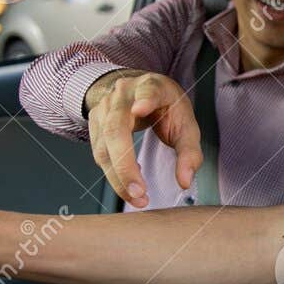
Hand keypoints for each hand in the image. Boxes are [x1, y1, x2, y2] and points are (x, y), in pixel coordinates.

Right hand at [86, 71, 201, 206]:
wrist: (139, 90)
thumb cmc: (165, 107)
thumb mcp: (185, 123)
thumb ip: (189, 152)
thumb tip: (184, 181)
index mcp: (151, 86)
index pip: (148, 90)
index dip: (145, 99)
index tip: (141, 108)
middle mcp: (123, 94)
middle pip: (115, 128)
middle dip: (125, 165)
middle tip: (140, 192)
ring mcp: (104, 107)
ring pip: (102, 145)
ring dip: (118, 177)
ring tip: (138, 197)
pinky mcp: (94, 122)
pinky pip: (99, 153)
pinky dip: (114, 173)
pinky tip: (130, 182)